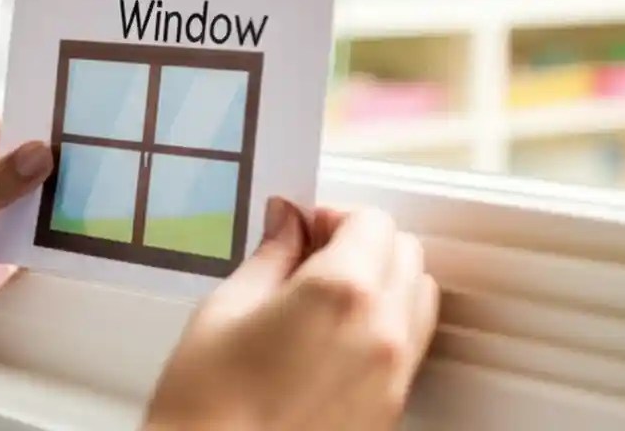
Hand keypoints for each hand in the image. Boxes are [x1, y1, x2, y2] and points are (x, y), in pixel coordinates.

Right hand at [145, 200, 438, 430]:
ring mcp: (392, 375)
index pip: (371, 222)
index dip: (334, 215)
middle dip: (363, 242)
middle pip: (405, 254)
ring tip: (327, 296)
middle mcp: (381, 331)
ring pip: (417, 297)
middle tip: (312, 254)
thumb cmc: (206, 406)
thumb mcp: (225, 308)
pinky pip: (409, 345)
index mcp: (340, 292)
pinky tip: (335, 336)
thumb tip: (286, 222)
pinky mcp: (391, 409)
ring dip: (383, 280)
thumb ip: (271, 256)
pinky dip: (386, 323)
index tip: (304, 226)